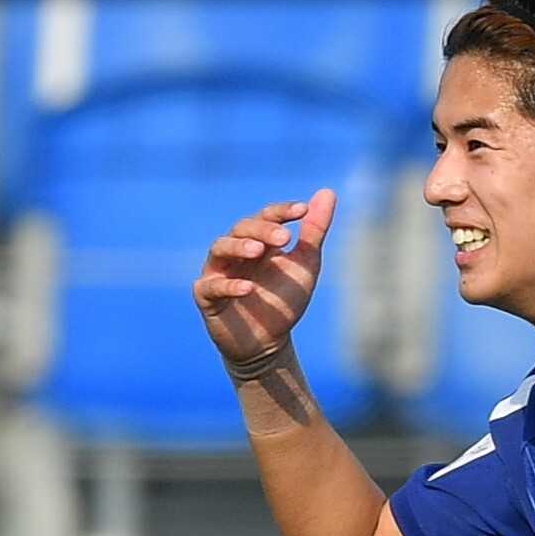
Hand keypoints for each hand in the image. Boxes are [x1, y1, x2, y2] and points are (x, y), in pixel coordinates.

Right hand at [195, 188, 335, 374]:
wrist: (268, 343)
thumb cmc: (283, 301)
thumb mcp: (305, 264)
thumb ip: (314, 231)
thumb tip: (328, 192)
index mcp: (258, 240)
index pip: (266, 216)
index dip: (282, 211)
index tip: (303, 211)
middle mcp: (235, 251)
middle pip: (242, 228)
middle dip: (262, 229)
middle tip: (284, 238)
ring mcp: (219, 272)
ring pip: (220, 248)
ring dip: (239, 246)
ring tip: (258, 251)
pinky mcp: (206, 297)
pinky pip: (211, 286)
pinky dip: (228, 285)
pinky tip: (248, 288)